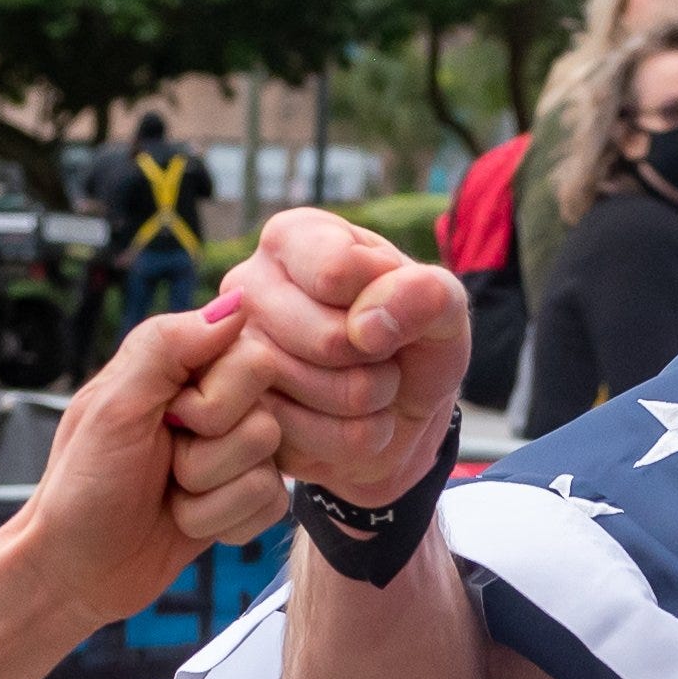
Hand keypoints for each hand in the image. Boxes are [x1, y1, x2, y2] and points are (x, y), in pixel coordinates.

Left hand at [3, 302, 289, 628]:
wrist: (76, 570)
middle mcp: (220, 402)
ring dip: (208, 495)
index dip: (216, 401)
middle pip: (267, 416)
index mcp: (185, 365)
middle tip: (164, 461)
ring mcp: (237, 452)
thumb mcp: (112, 407)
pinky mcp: (249, 500)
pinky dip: (221, 523)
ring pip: (270, 466)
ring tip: (169, 493)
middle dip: (208, 455)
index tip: (169, 418)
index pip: (253, 357)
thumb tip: (236, 304)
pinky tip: (186, 519)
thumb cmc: (81, 485)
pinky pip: (273, 505)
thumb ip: (167, 347)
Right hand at [171, 207, 468, 508]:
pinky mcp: (236, 415)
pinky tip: (344, 423)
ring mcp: (233, 354)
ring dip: (366, 406)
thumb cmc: (413, 346)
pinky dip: (347, 440)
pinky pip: (303, 439)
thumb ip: (428, 296)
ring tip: (367, 391)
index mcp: (295, 238)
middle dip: (376, 364)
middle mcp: (248, 288)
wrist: (397, 419)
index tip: (387, 313)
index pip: (336, 272)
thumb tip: (366, 328)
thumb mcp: (444, 312)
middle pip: (326, 340)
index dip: (383, 307)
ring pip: (316, 394)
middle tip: (380, 360)